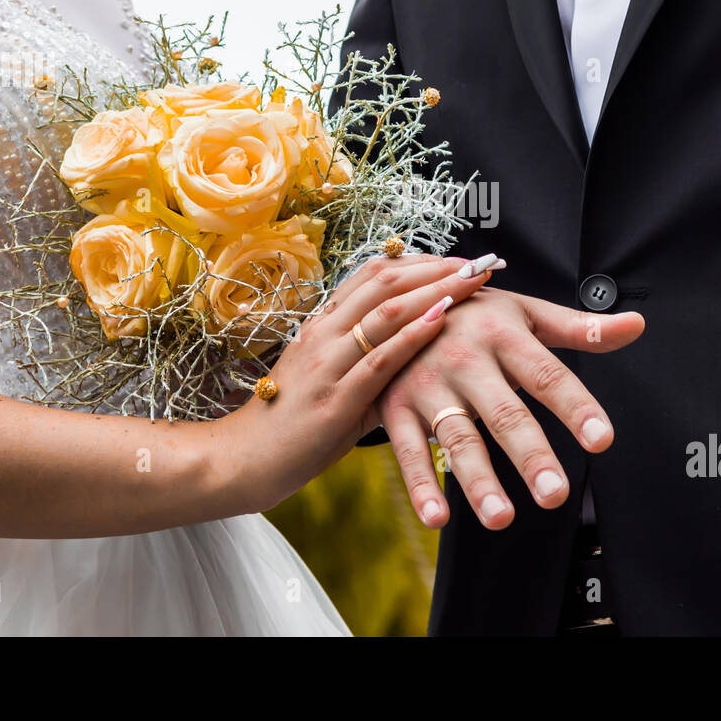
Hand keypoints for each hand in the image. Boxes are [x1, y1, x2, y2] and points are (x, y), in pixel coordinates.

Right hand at [227, 254, 498, 510]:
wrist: (243, 460)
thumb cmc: (291, 425)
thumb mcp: (329, 380)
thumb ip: (367, 364)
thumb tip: (415, 356)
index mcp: (320, 324)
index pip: (372, 274)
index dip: (418, 261)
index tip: (456, 259)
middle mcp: (323, 333)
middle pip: (385, 282)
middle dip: (436, 268)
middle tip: (477, 263)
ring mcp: (328, 363)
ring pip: (386, 311)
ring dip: (435, 291)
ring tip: (473, 281)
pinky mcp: (336, 398)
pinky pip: (381, 358)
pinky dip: (414, 334)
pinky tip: (443, 319)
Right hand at [377, 278, 644, 529]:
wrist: (395, 302)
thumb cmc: (474, 314)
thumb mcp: (525, 312)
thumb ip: (580, 327)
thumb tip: (637, 325)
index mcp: (502, 334)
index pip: (547, 375)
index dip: (576, 407)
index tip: (603, 440)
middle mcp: (464, 359)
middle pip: (504, 412)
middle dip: (529, 455)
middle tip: (555, 494)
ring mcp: (427, 384)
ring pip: (456, 437)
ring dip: (477, 480)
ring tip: (502, 518)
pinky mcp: (394, 406)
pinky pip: (407, 450)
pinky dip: (420, 485)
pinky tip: (437, 518)